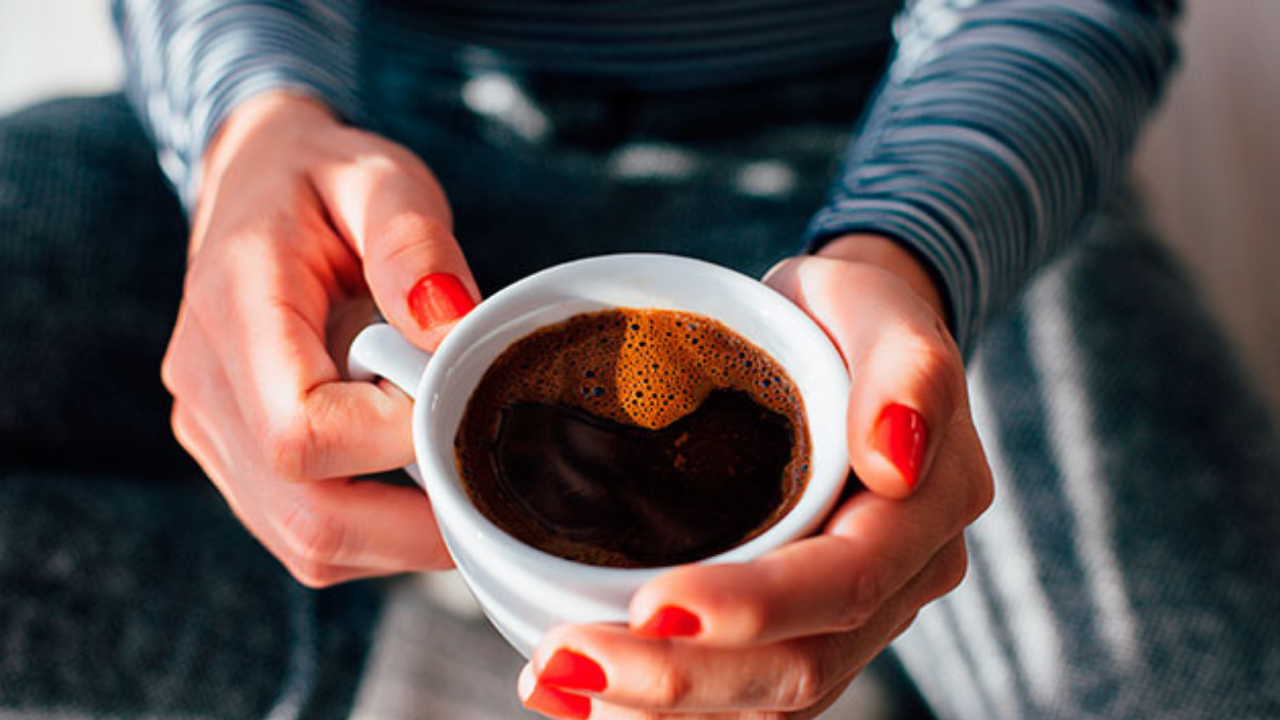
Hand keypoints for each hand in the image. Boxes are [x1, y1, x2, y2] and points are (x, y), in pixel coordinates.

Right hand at [162, 92, 479, 585]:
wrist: (257, 184)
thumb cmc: (325, 182)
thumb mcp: (379, 178)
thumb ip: (412, 241)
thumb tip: (448, 329)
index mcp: (234, 310)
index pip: (301, 433)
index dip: (395, 439)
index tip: (455, 394)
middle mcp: (205, 386)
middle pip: (306, 518)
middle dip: (416, 524)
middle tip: (492, 481)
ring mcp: (212, 431)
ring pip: (307, 543)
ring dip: (402, 536)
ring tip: (459, 471)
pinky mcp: (233, 459)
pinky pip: (305, 534)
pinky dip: (377, 532)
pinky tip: (418, 480)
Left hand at [518, 235, 992, 718]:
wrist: (836, 347)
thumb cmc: (844, 319)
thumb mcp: (877, 305)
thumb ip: (909, 366)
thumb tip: (894, 454)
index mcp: (925, 512)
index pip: (846, 584)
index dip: (751, 608)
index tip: (649, 607)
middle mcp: (900, 584)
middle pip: (799, 667)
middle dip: (680, 679)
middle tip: (565, 657)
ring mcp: (853, 620)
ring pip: (767, 701)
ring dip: (658, 709)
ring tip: (555, 680)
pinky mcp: (803, 630)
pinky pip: (742, 696)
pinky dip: (663, 709)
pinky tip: (584, 695)